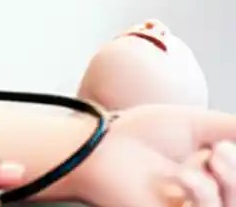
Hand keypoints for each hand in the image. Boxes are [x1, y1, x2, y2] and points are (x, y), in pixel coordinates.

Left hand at [57, 106, 235, 205]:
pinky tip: (184, 176)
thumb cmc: (140, 133)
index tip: (226, 143)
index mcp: (211, 175)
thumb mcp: (196, 125)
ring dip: (228, 184)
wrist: (99, 145)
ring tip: (209, 156)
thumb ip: (230, 129)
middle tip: (219, 149)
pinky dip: (203, 198)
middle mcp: (203, 196)